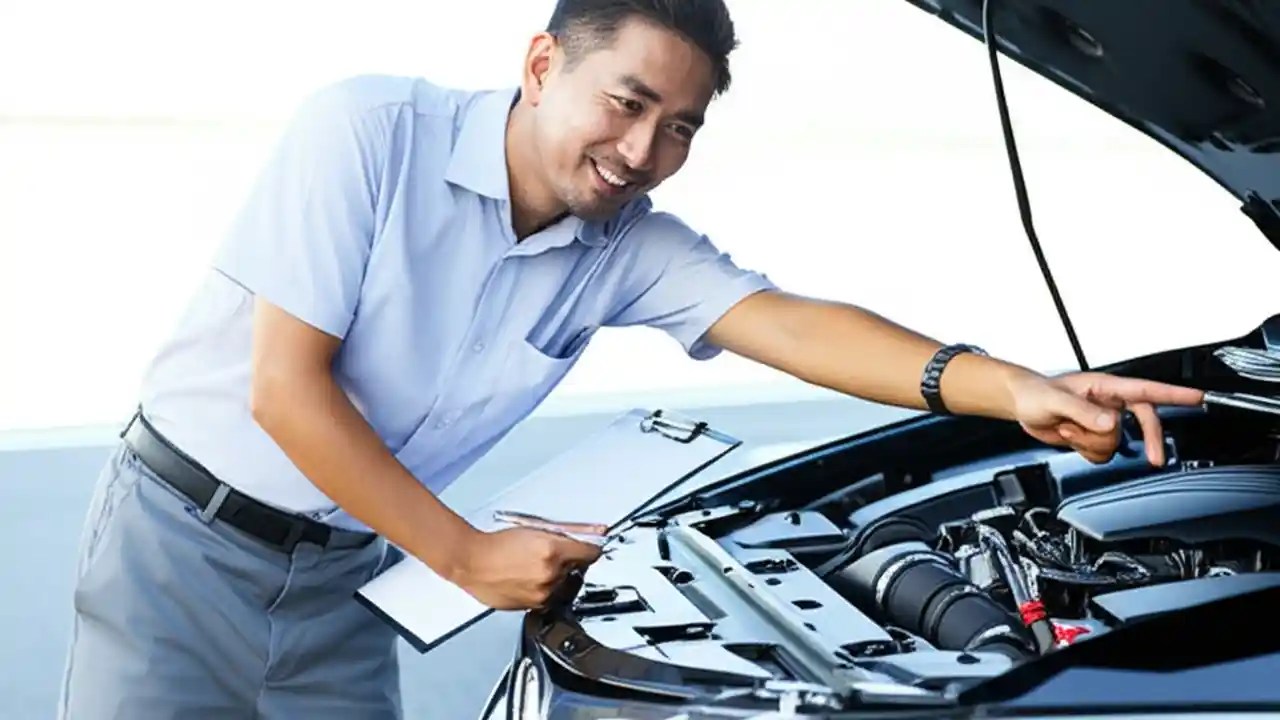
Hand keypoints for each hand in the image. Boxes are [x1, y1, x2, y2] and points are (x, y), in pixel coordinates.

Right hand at [454, 526, 604, 609]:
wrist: (472, 562)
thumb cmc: (497, 544)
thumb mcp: (535, 528)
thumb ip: (568, 532)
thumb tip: (595, 531)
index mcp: (552, 551)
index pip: (591, 553)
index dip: (590, 549)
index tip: (589, 549)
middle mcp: (551, 574)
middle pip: (578, 569)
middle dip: (569, 562)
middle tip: (549, 555)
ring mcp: (543, 593)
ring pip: (565, 585)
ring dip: (557, 577)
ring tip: (534, 568)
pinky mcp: (534, 606)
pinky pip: (550, 598)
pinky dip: (545, 590)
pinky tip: (528, 580)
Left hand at [1007, 371, 1204, 464]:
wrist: (1020, 405)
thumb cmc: (1036, 392)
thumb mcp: (1057, 400)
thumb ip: (1084, 412)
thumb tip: (1111, 423)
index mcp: (1106, 387)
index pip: (1147, 391)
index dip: (1175, 394)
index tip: (1198, 397)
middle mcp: (1108, 404)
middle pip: (1145, 423)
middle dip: (1148, 440)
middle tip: (1155, 458)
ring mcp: (1101, 422)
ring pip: (1117, 442)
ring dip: (1092, 442)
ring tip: (1069, 426)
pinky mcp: (1091, 437)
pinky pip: (1101, 453)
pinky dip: (1086, 450)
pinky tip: (1070, 436)